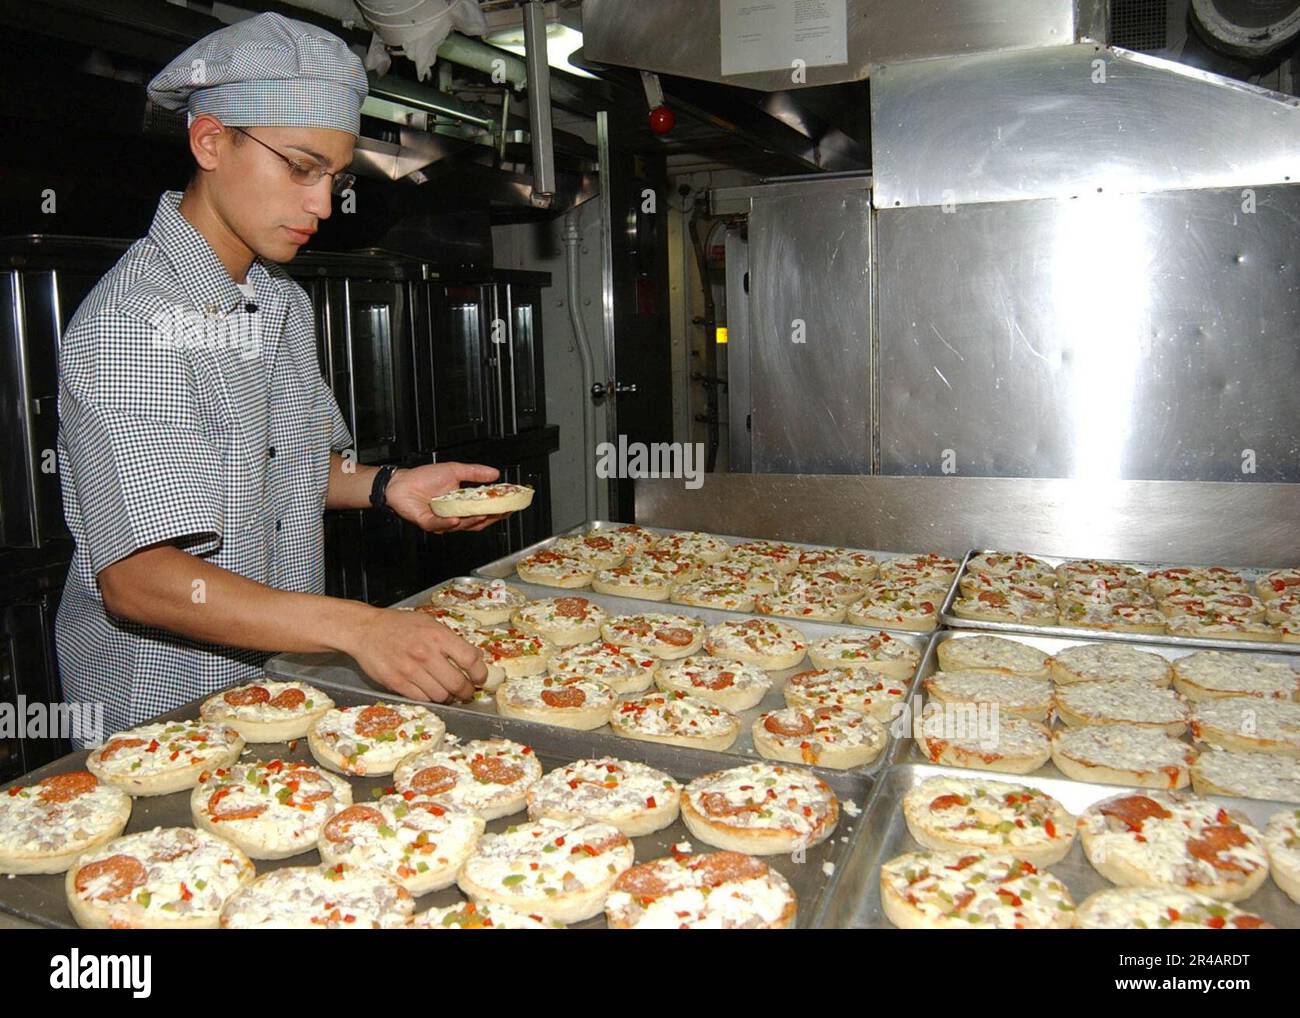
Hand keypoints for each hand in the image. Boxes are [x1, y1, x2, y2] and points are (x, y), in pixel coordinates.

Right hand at [345, 608, 486, 701]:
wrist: (365, 630)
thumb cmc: (398, 625)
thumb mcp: (429, 623)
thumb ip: (450, 640)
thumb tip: (473, 658)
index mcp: (438, 636)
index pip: (470, 659)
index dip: (480, 673)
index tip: (480, 678)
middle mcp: (426, 654)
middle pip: (458, 683)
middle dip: (467, 691)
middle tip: (467, 691)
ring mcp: (410, 671)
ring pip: (441, 696)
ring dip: (448, 696)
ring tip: (447, 691)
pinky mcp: (397, 683)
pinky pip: (422, 699)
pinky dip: (429, 698)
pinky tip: (429, 690)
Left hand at [384, 461, 514, 533]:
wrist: (401, 483)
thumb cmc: (423, 478)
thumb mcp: (454, 471)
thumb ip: (475, 473)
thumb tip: (495, 473)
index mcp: (461, 505)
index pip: (484, 511)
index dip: (498, 510)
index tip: (510, 506)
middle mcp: (454, 516)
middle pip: (476, 522)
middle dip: (491, 518)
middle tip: (502, 512)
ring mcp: (442, 521)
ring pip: (461, 525)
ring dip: (472, 520)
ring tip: (483, 513)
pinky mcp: (428, 522)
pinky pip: (440, 525)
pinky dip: (448, 523)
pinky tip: (456, 519)